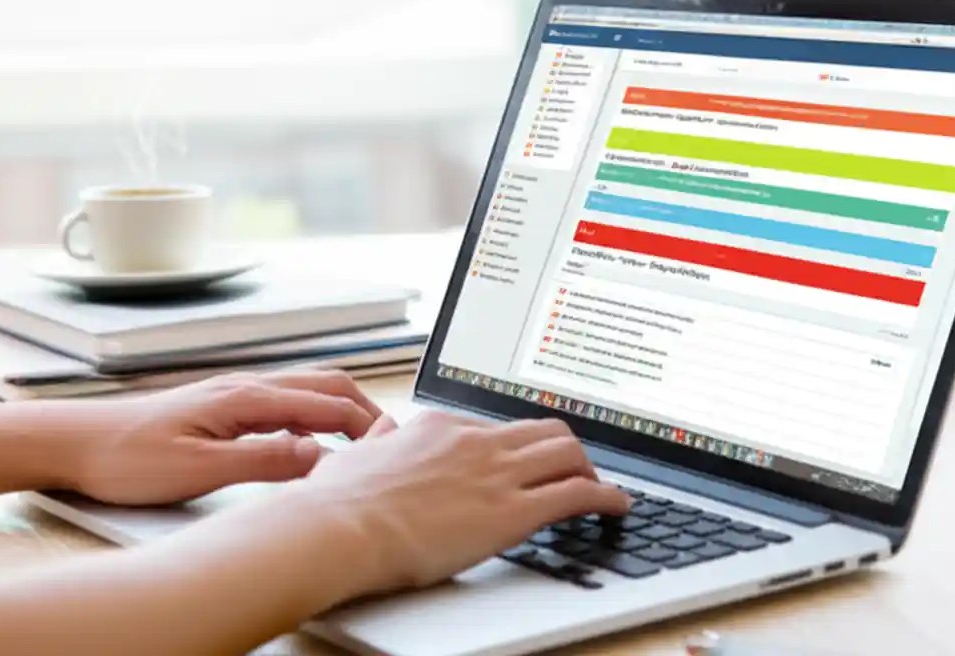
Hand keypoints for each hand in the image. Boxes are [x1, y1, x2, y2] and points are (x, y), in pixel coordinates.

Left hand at [63, 368, 386, 505]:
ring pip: (308, 389)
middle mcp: (247, 386)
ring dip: (343, 409)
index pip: (329, 404)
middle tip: (390, 442)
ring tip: (363, 441)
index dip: (368, 427)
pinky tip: (312, 440)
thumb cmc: (127, 458)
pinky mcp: (224, 405)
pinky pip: (287, 401)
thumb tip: (319, 454)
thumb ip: (264, 461)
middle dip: (366, 409)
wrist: (75, 442)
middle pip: (328, 384)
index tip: (392, 451)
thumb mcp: (199, 470)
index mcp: (247, 398)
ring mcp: (236, 392)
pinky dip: (316, 414)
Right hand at [290, 410, 630, 595]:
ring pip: (568, 452)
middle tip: (575, 467)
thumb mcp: (358, 454)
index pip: (494, 428)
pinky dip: (606, 498)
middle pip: (542, 429)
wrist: (338, 528)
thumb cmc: (338, 501)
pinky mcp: (512, 511)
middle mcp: (474, 440)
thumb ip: (381, 441)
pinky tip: (616, 507)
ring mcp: (495, 472)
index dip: (515, 446)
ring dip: (590, 468)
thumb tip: (386, 431)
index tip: (523, 460)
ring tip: (600, 487)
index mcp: (439, 426)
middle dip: (565, 447)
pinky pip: (576, 494)